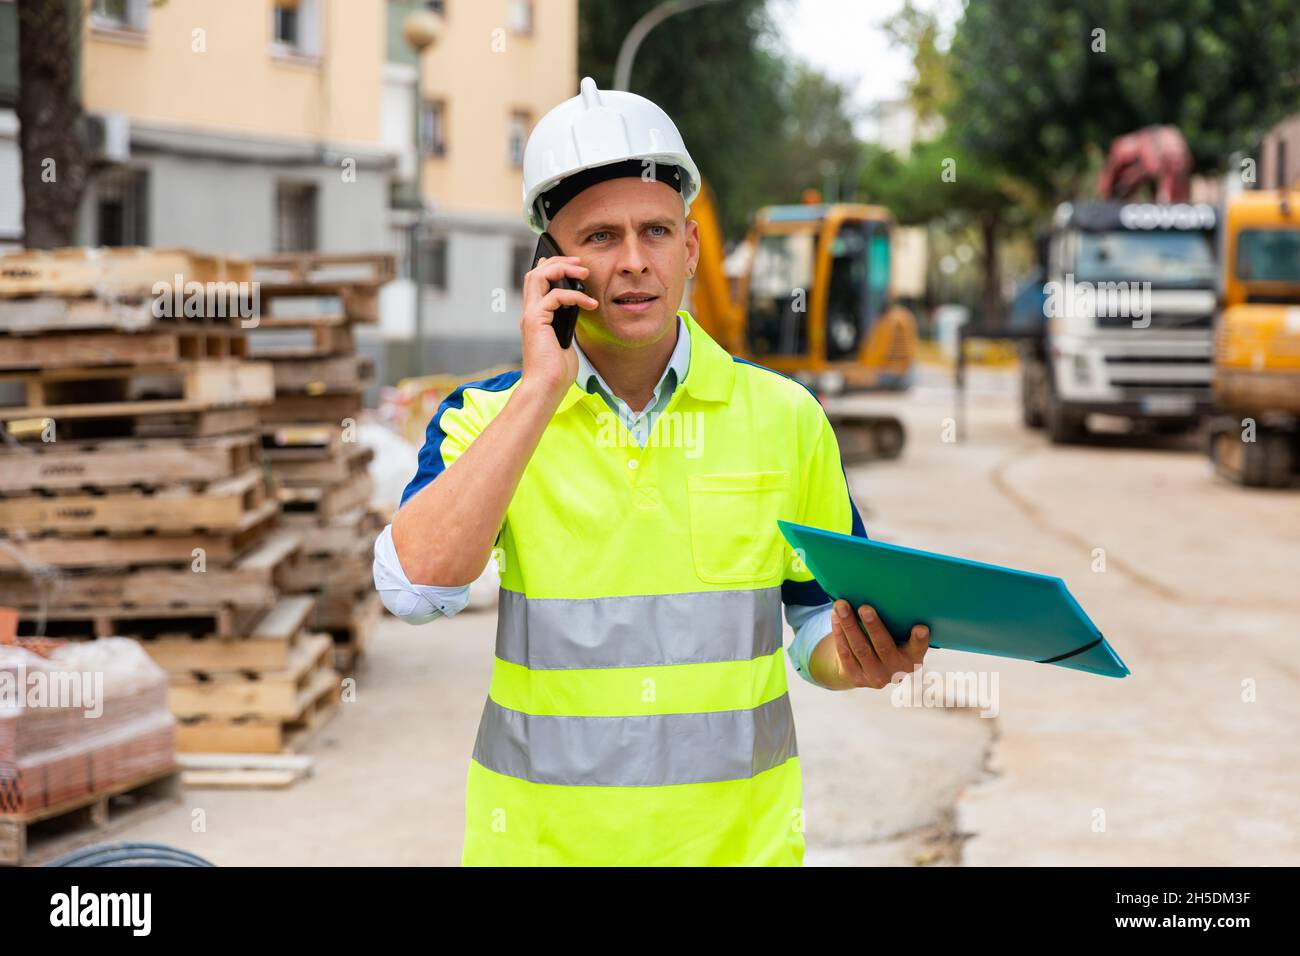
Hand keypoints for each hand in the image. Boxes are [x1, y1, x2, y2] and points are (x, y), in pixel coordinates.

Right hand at [519, 255, 597, 401]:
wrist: (546, 388)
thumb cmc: (556, 372)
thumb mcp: (566, 341)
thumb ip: (567, 323)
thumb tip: (578, 309)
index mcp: (536, 317)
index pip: (537, 282)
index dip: (551, 267)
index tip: (573, 265)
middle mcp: (530, 313)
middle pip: (536, 272)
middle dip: (558, 262)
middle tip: (580, 265)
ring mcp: (531, 316)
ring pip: (538, 276)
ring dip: (563, 269)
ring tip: (584, 273)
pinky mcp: (536, 321)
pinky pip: (553, 297)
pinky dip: (574, 296)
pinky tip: (589, 304)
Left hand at [829, 599, 929, 689]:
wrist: (868, 670)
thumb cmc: (888, 643)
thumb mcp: (899, 638)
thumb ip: (898, 624)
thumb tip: (885, 590)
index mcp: (912, 658)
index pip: (918, 648)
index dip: (920, 640)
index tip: (920, 627)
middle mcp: (896, 670)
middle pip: (883, 646)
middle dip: (873, 626)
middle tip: (864, 608)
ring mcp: (876, 676)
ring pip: (860, 648)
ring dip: (849, 625)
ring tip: (842, 606)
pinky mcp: (856, 677)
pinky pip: (845, 653)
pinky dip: (839, 633)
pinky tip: (835, 617)